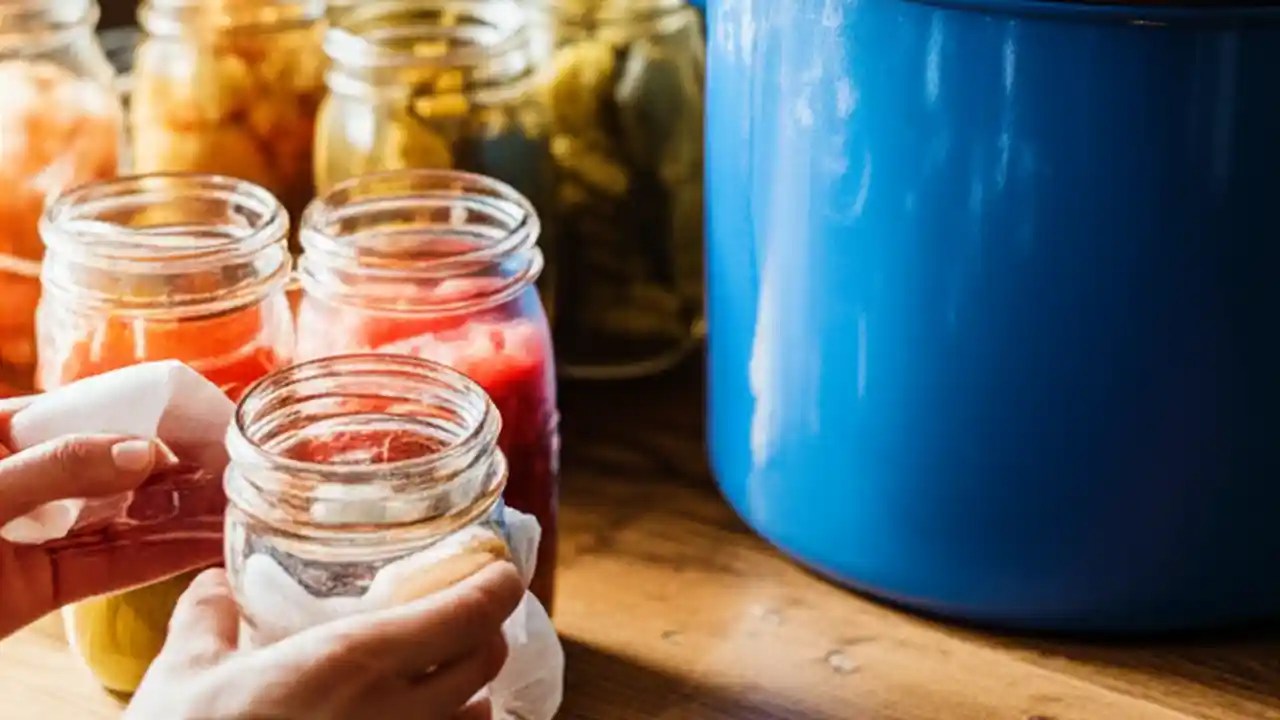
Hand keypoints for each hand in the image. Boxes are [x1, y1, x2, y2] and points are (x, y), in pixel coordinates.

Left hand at [0, 397, 221, 638]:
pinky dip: (160, 558)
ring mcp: (37, 533)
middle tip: (238, 470)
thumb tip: (146, 452)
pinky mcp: (46, 584)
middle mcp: (28, 478)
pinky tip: (207, 548)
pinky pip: (112, 566)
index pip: (91, 409)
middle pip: (116, 466)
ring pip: (121, 518)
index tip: (210, 419)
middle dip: (176, 469)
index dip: (152, 413)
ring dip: (178, 516)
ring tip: (237, 508)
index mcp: (2, 433)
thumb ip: (60, 467)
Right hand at [126, 563, 523, 719]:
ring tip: (436, 681)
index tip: (496, 569)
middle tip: (459, 617)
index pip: (469, 612)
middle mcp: (395, 712)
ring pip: (476, 718)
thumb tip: (215, 587)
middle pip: (486, 661)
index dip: (496, 585)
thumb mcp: (182, 678)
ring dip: (468, 694)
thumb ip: (207, 621)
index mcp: (354, 661)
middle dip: (483, 632)